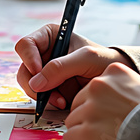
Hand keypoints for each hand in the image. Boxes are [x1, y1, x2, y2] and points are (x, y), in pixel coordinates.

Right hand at [16, 25, 134, 109]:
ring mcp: (46, 73)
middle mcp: (44, 54)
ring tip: (61, 100)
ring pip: (29, 85)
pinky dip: (49, 102)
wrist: (115, 80)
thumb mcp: (85, 59)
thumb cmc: (104, 61)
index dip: (29, 58)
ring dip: (42, 95)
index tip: (38, 70)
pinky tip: (64, 102)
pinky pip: (40, 97)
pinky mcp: (51, 88)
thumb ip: (61, 67)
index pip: (26, 45)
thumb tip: (35, 82)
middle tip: (46, 92)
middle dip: (34, 83)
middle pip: (24, 68)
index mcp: (49, 37)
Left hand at [62, 64, 139, 139]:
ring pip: (72, 121)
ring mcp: (90, 108)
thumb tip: (113, 99)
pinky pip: (69, 138)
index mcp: (114, 72)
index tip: (107, 115)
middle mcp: (98, 85)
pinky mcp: (85, 131)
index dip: (98, 103)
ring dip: (82, 132)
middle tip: (102, 131)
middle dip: (87, 118)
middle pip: (79, 102)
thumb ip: (123, 88)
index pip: (93, 86)